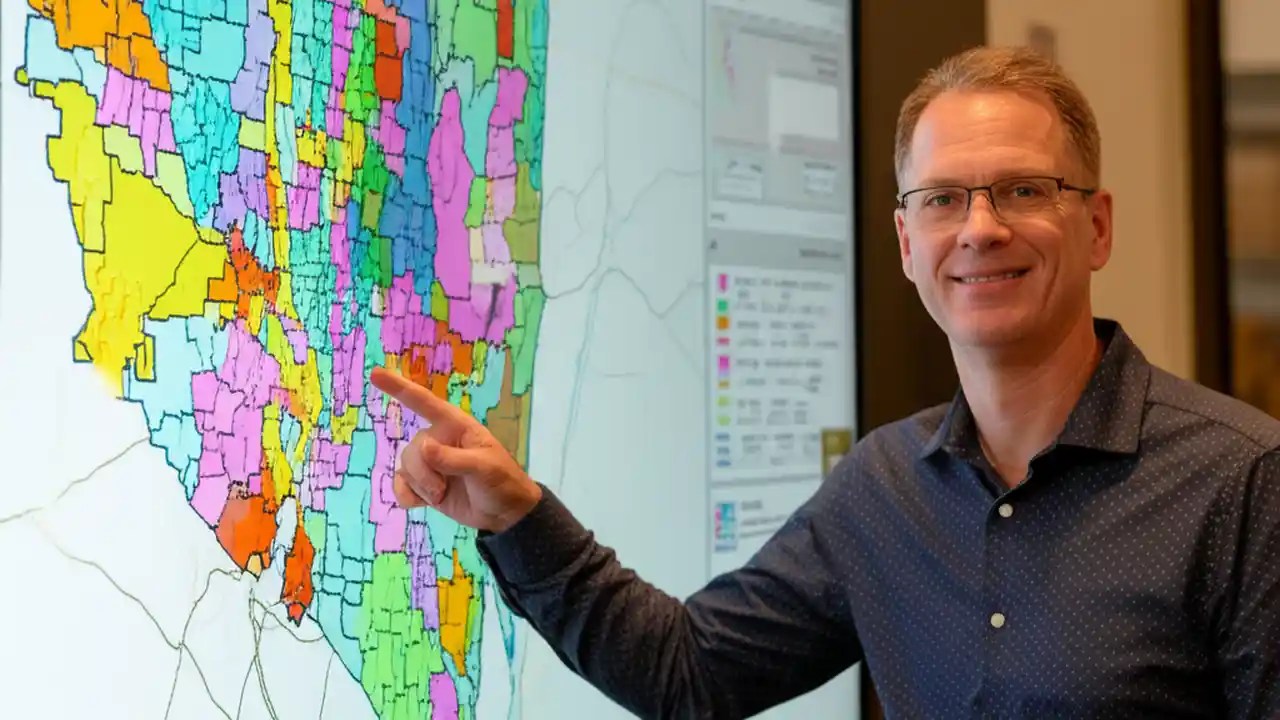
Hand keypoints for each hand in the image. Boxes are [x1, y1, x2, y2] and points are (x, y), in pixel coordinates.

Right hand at [370, 367, 542, 532]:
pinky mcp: (425, 485)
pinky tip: (418, 504)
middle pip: (412, 449)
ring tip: (441, 495)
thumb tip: (421, 448)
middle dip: (422, 472)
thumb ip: (453, 458)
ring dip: (420, 486)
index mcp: (456, 426)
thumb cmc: (502, 483)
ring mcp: (431, 463)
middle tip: (442, 490)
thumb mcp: (484, 468)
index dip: (399, 388)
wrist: (505, 515)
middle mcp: (439, 440)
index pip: (424, 403)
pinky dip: (406, 495)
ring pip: (406, 467)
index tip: (375, 374)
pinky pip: (401, 484)